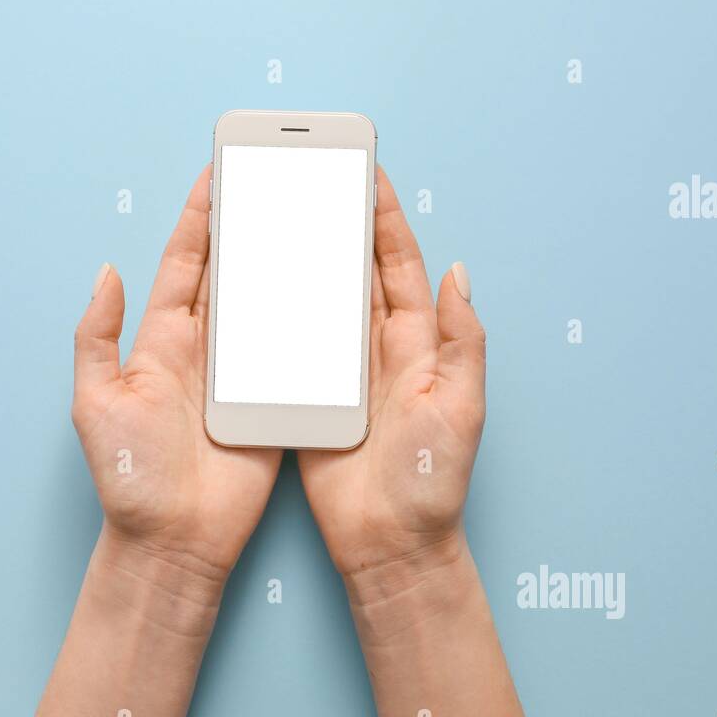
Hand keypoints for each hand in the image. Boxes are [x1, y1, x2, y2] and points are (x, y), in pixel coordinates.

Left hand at [72, 166, 281, 577]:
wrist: (173, 542)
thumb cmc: (130, 477)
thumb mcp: (96, 402)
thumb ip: (97, 336)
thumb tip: (106, 271)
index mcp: (160, 341)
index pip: (185, 264)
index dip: (201, 218)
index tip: (218, 171)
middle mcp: (202, 349)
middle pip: (231, 274)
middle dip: (252, 224)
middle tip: (277, 177)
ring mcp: (240, 375)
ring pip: (267, 305)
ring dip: (287, 264)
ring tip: (312, 217)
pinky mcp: (272, 401)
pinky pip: (295, 352)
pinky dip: (312, 320)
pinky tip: (333, 288)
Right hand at [298, 166, 485, 576]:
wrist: (391, 545)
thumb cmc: (432, 480)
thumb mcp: (462, 406)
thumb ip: (463, 340)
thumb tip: (460, 272)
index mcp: (420, 343)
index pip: (399, 265)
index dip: (384, 217)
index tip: (367, 170)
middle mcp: (380, 348)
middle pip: (356, 271)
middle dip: (336, 221)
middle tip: (312, 176)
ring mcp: (342, 371)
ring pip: (319, 300)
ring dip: (301, 259)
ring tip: (277, 214)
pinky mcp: (309, 397)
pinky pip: (289, 345)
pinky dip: (274, 313)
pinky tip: (253, 285)